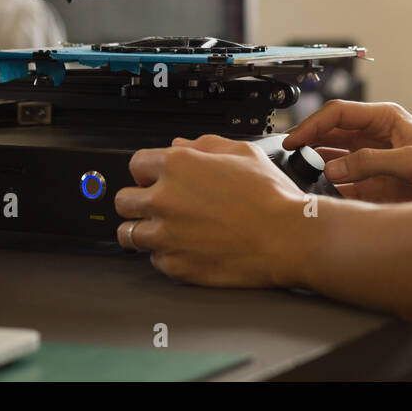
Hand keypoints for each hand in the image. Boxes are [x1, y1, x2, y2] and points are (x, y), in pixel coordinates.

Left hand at [114, 134, 309, 286]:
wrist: (288, 237)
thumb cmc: (272, 197)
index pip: (135, 164)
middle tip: (158, 205)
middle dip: (138, 200)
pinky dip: (166, 255)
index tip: (156, 178)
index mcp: (178, 166)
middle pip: (123, 200)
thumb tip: (180, 145)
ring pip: (128, 233)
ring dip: (144, 229)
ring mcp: (166, 235)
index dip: (148, 171)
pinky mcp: (175, 265)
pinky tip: (187, 248)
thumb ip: (205, 145)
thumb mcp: (243, 152)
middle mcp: (165, 199)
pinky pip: (154, 260)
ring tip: (164, 229)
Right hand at [284, 100, 411, 202]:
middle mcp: (375, 138)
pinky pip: (346, 185)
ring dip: (318, 166)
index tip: (294, 139)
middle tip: (288, 157)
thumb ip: (371, 163)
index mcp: (384, 119)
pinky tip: (322, 194)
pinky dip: (332, 189)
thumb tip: (334, 167)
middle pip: (331, 135)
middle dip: (308, 143)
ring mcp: (374, 162)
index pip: (338, 114)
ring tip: (300, 175)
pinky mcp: (376, 186)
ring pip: (335, 159)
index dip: (312, 125)